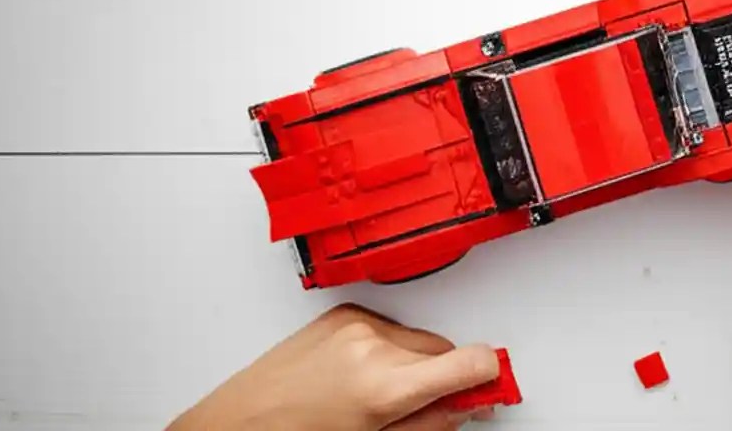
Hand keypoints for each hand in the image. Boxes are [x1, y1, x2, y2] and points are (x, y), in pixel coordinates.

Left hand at [168, 303, 499, 430]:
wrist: (240, 421)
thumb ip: (431, 423)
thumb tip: (469, 407)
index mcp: (386, 384)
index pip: (472, 361)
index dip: (488, 377)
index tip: (491, 388)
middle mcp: (373, 344)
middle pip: (447, 349)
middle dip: (445, 376)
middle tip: (425, 406)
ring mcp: (357, 323)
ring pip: (419, 338)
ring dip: (414, 362)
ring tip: (381, 392)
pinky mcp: (344, 313)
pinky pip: (390, 326)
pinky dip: (388, 348)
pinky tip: (364, 373)